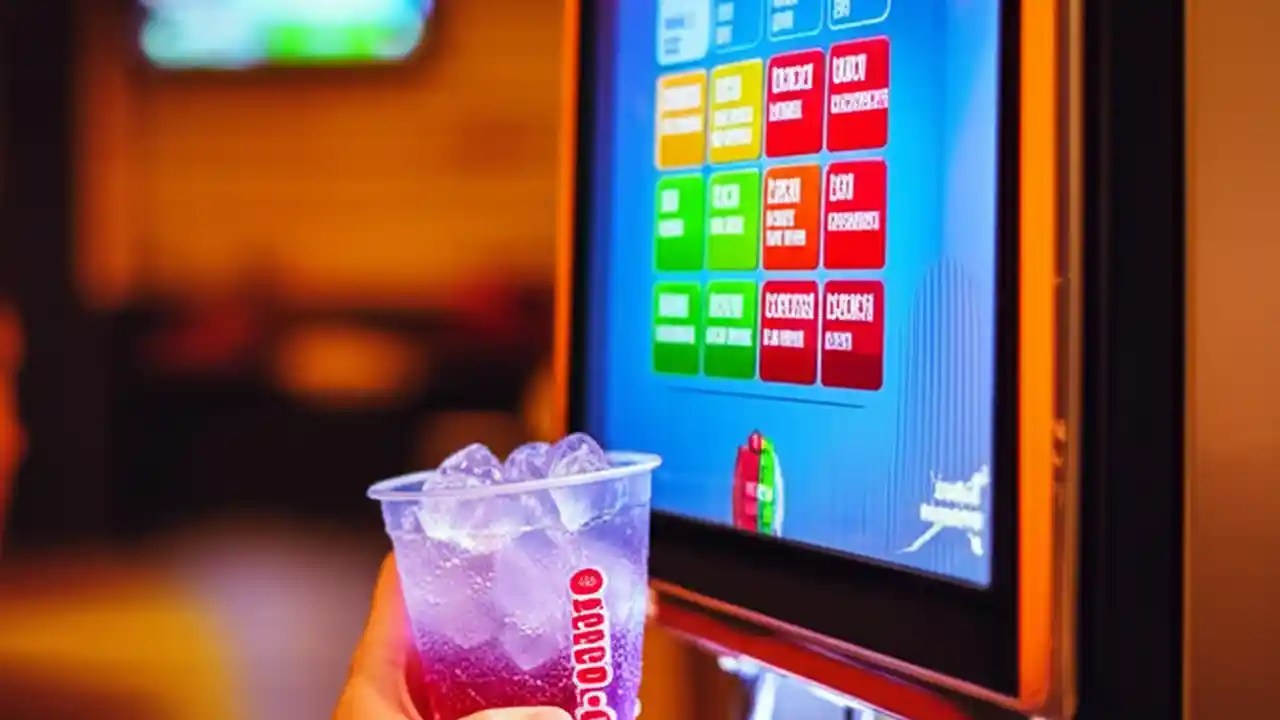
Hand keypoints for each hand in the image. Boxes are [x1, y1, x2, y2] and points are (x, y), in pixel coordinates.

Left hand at [334, 554, 570, 719]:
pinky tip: (574, 706)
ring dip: (521, 669)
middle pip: (446, 633)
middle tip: (543, 580)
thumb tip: (564, 713)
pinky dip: (530, 707)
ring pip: (476, 683)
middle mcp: (397, 698)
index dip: (428, 550)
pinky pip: (492, 712)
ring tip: (569, 645)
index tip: (469, 519)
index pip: (396, 592)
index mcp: (373, 680)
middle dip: (496, 609)